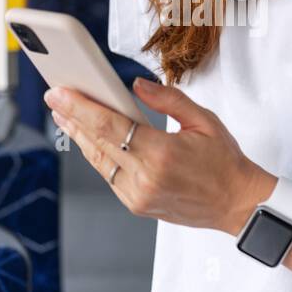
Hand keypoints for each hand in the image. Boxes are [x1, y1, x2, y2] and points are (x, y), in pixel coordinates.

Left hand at [44, 76, 275, 234]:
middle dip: (72, 117)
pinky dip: (98, 155)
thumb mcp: (204, 121)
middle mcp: (146, 178)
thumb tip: (137, 86)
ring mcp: (139, 195)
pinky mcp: (137, 205)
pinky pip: (109, 176)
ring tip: (65, 115)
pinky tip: (90, 139)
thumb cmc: (225, 163)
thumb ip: (168, 99)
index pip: (111, 125)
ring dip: (80, 137)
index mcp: (162, 154)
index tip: (60, 93)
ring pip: (99, 161)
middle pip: (98, 142)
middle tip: (54, 98)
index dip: (80, 107)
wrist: (237, 203)